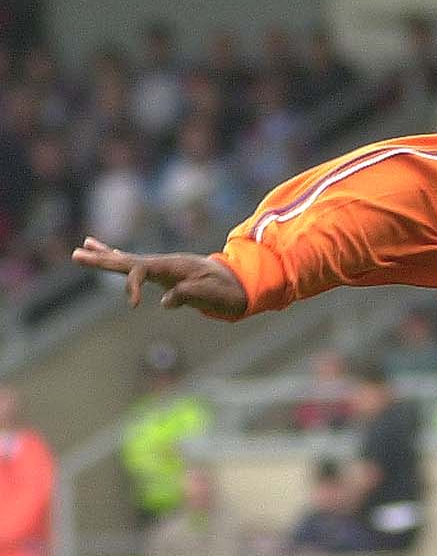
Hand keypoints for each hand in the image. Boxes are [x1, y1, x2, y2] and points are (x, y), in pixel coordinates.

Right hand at [72, 237, 249, 318]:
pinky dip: (118, 259)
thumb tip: (166, 302)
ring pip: (128, 260)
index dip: (132, 285)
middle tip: (76, 254)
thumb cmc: (228, 290)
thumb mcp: (214, 293)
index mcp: (174, 266)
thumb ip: (190, 294)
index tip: (134, 305)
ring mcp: (162, 267)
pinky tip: (105, 253)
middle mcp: (164, 263)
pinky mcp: (162, 273)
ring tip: (81, 249)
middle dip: (102, 259)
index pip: (142, 270)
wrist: (240, 283)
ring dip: (104, 256)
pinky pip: (135, 266)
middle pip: (127, 260)